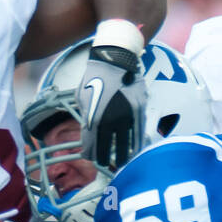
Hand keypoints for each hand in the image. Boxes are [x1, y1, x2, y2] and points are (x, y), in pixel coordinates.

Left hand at [78, 43, 145, 168]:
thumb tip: (88, 133)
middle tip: (104, 163)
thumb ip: (86, 117)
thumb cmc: (95, 76)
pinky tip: (134, 150)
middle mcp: (110, 120)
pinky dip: (136, 144)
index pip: (91, 145)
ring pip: (125, 144)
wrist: (115, 57)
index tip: (90, 158)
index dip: (90, 154)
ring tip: (121, 163)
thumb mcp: (83, 97)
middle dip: (104, 158)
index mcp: (93, 118)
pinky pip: (138, 133)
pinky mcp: (139, 110)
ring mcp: (126, 116)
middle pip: (107, 149)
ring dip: (123, 156)